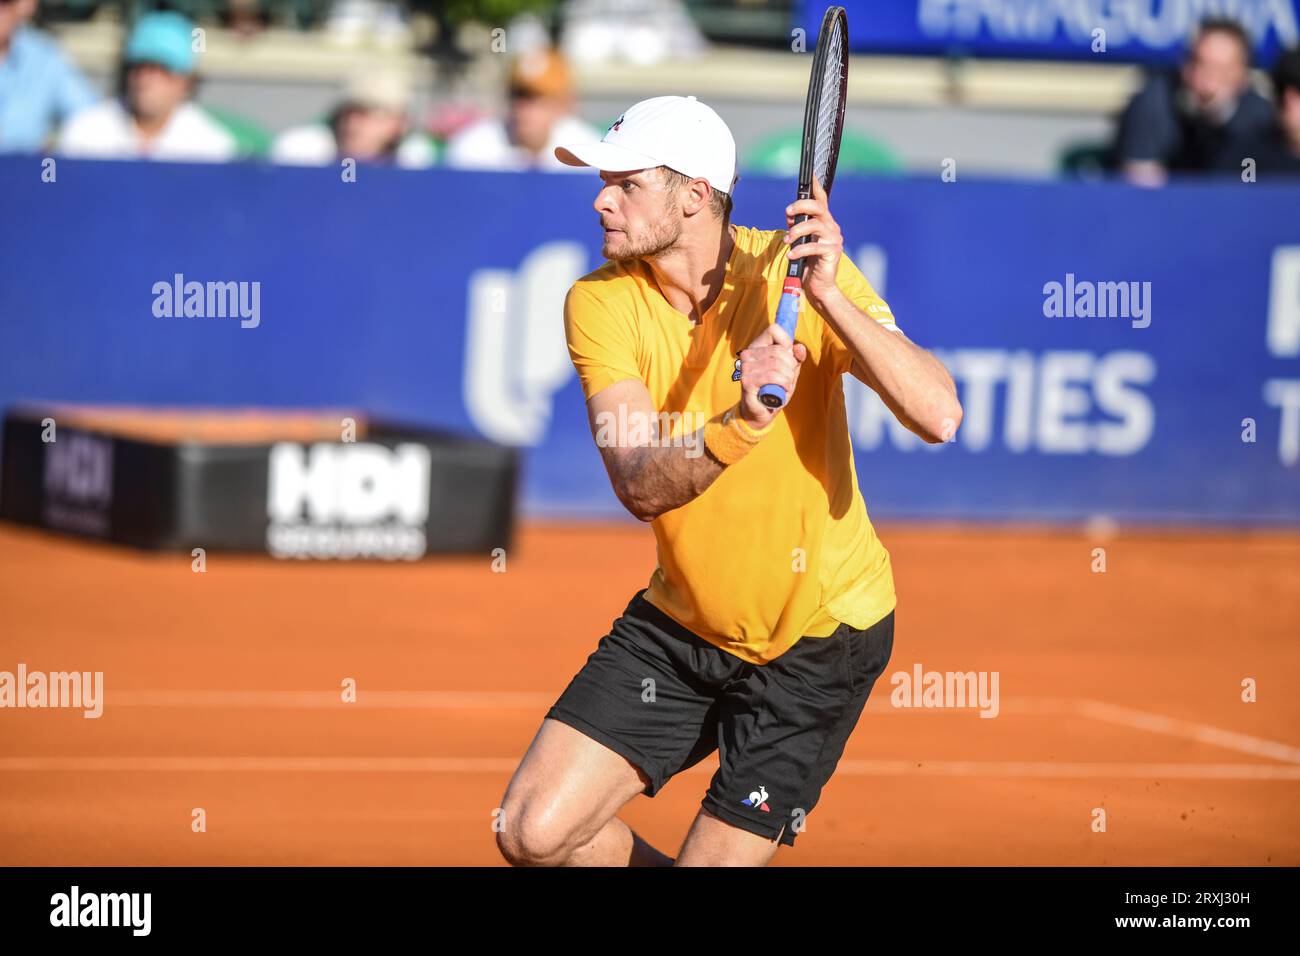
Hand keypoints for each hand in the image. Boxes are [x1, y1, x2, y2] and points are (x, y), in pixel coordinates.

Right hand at [736, 322, 808, 427]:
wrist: (761, 412)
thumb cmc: (774, 389)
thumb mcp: (789, 371)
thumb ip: (796, 358)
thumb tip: (799, 348)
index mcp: (757, 346)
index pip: (774, 330)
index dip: (787, 342)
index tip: (788, 357)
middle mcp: (748, 354)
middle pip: (780, 350)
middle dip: (790, 367)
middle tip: (787, 379)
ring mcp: (746, 367)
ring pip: (778, 364)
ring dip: (788, 379)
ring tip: (783, 387)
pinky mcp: (747, 380)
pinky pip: (774, 377)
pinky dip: (783, 385)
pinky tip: (780, 392)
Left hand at [783, 176, 844, 312]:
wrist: (819, 286)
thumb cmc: (809, 264)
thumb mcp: (801, 241)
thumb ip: (797, 227)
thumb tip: (790, 213)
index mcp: (824, 222)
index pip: (821, 200)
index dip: (816, 187)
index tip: (810, 176)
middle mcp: (831, 227)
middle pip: (817, 207)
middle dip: (800, 206)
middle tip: (788, 212)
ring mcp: (834, 239)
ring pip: (814, 225)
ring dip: (796, 231)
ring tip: (787, 241)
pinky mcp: (833, 251)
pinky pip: (813, 246)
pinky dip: (799, 250)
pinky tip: (791, 255)